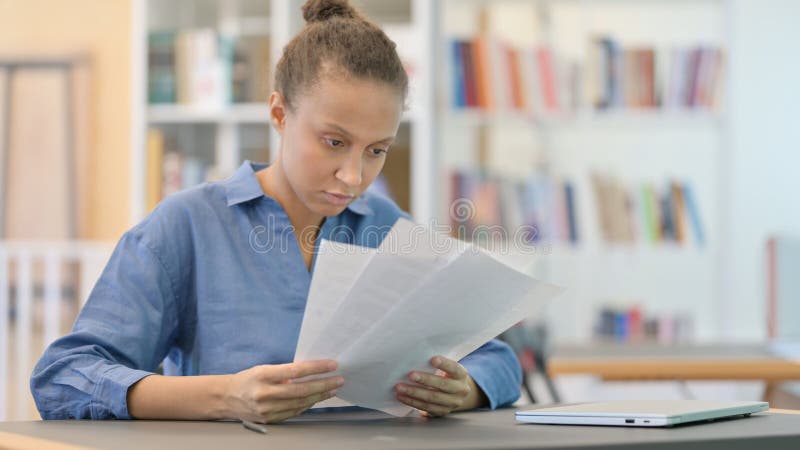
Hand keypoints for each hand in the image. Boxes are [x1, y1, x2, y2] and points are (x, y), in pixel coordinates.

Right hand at [224, 360, 343, 422]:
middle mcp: (265, 393)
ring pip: (300, 403)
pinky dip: (308, 404)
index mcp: (263, 375)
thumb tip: (310, 371)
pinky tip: (317, 398)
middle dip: (323, 384)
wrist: (226, 398)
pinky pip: (294, 412)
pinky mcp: (269, 419)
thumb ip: (285, 372)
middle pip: (301, 390)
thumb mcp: (263, 369)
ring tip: (333, 389)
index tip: (332, 364)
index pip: (295, 371)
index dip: (316, 368)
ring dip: (319, 396)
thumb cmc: (248, 379)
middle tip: (339, 379)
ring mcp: (267, 409)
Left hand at [394, 356, 484, 416]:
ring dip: (414, 393)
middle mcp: (460, 390)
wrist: (456, 394)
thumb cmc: (446, 375)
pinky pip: (426, 408)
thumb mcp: (448, 368)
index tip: (433, 359)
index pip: (454, 369)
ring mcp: (452, 403)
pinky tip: (402, 397)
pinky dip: (412, 402)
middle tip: (411, 375)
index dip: (444, 364)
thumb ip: (438, 363)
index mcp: (461, 375)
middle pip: (442, 385)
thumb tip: (417, 356)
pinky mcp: (442, 412)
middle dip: (425, 380)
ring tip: (400, 387)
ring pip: (432, 398)